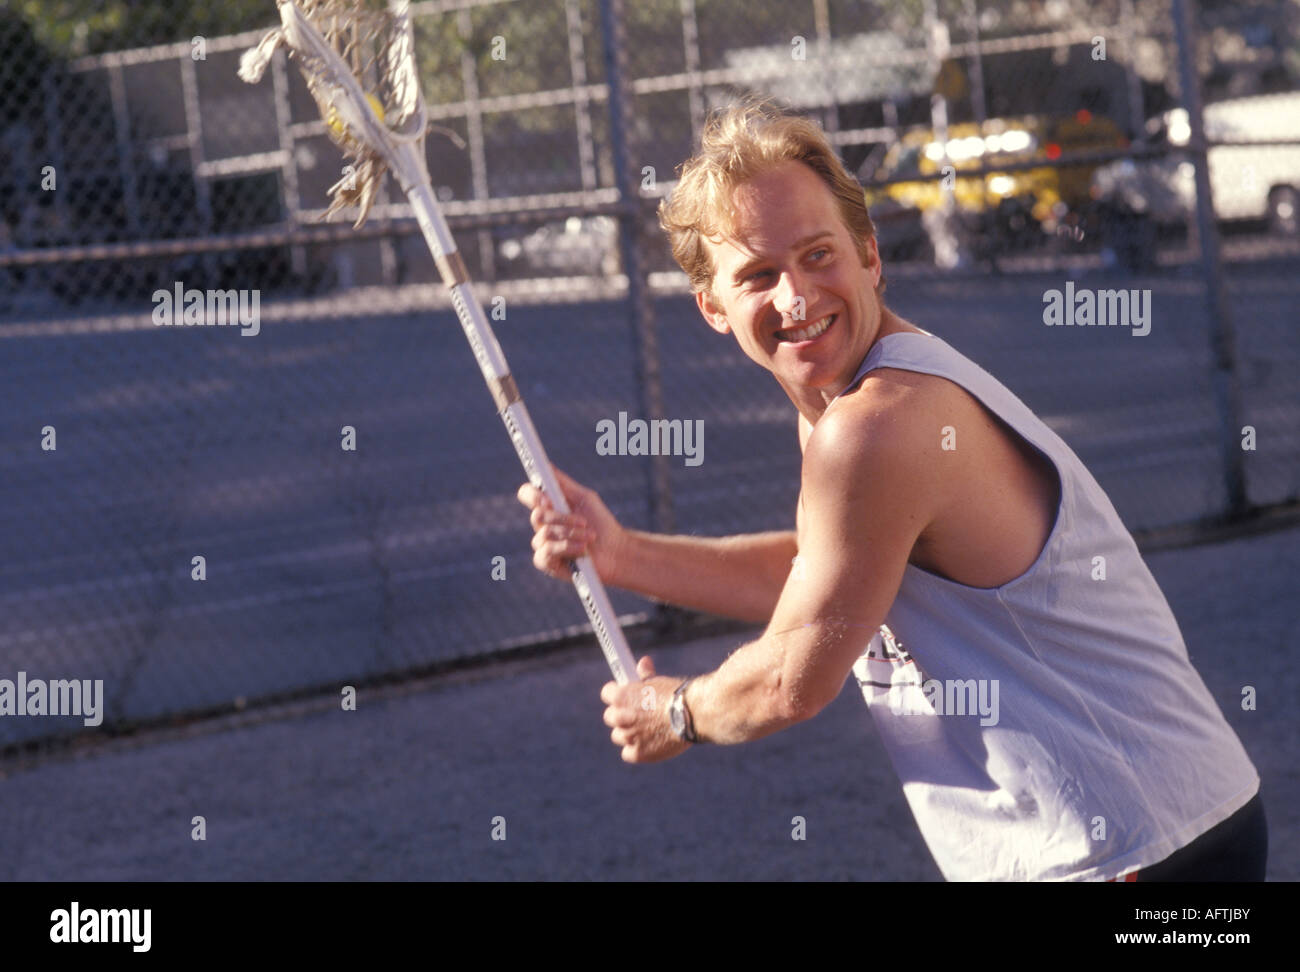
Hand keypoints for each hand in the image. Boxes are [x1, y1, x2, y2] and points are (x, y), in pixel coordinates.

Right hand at [517, 467, 627, 583]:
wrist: (616, 551)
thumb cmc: (601, 524)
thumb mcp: (585, 498)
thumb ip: (563, 483)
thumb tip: (544, 464)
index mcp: (549, 506)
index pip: (527, 494)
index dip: (532, 495)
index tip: (548, 499)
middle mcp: (543, 524)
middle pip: (537, 515)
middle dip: (563, 519)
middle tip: (583, 522)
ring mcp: (543, 543)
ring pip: (545, 533)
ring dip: (571, 534)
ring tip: (589, 537)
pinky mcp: (546, 562)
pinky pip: (545, 552)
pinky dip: (567, 548)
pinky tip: (581, 550)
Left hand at [600, 656, 691, 763]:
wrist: (693, 714)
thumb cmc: (677, 696)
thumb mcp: (658, 681)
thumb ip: (645, 675)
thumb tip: (643, 663)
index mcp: (622, 696)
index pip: (607, 694)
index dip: (616, 695)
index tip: (624, 696)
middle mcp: (620, 717)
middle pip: (610, 717)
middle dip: (621, 715)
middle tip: (636, 714)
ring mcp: (628, 736)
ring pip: (618, 736)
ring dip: (628, 733)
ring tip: (646, 730)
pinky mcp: (639, 753)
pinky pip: (628, 753)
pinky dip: (636, 750)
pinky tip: (648, 744)